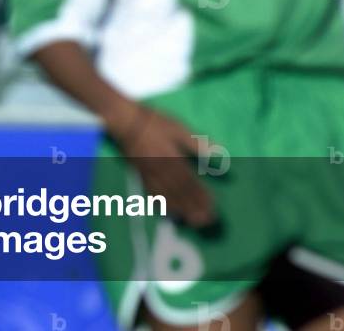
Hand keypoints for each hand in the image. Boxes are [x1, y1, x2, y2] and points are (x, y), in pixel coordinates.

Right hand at [109, 104, 216, 227]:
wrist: (126, 122)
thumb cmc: (153, 122)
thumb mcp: (178, 128)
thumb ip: (196, 143)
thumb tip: (218, 152)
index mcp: (174, 159)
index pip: (191, 183)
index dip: (202, 197)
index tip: (212, 208)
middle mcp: (162, 171)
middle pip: (180, 194)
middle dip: (194, 208)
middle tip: (206, 221)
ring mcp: (150, 174)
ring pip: (167, 196)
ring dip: (180, 210)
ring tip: (191, 221)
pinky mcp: (141, 174)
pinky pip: (152, 193)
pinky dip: (162, 204)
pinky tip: (168, 211)